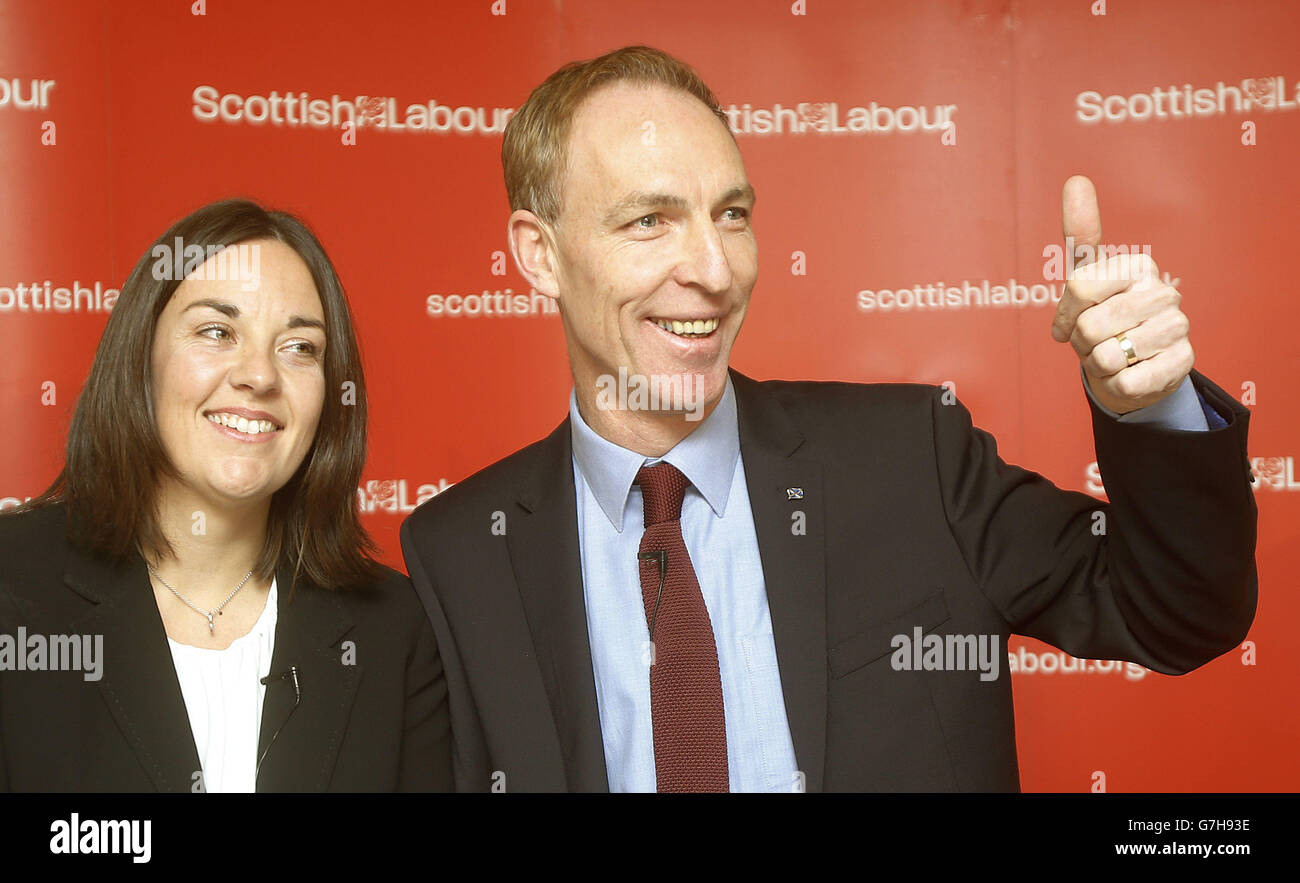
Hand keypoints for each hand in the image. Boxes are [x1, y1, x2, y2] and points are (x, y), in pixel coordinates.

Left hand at [1051, 175, 1193, 414]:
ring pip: (1107, 357)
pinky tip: (1129, 374)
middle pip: (1090, 327)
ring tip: (1114, 356)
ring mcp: (1178, 327)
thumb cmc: (1104, 317)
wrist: (1133, 367)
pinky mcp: (1183, 363)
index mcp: (1137, 266)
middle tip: (1096, 342)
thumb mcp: (1085, 278)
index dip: (1064, 317)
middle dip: (1082, 344)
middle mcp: (1163, 292)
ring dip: (1098, 365)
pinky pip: (1126, 383)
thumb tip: (1076, 180)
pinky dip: (1116, 386)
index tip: (1070, 324)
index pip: (1078, 289)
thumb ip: (1080, 232)